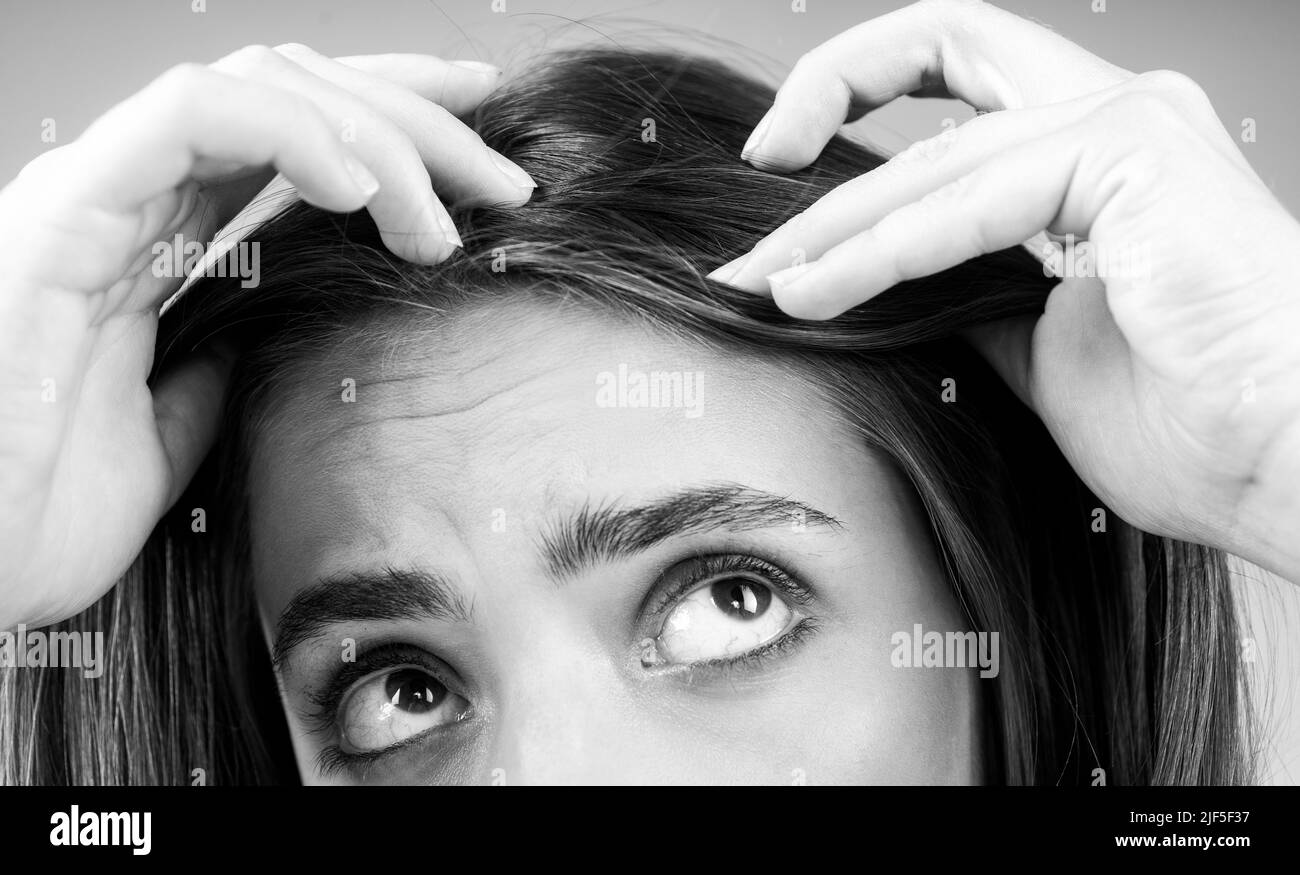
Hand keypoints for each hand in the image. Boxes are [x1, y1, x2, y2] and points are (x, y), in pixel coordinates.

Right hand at [0, 44, 535, 628]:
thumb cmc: (33, 519)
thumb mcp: (167, 443)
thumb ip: (217, 374)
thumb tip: (280, 338)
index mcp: (156, 245)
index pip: (290, 144)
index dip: (392, 126)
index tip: (480, 150)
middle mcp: (130, 202)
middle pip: (291, 95)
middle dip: (412, 118)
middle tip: (502, 175)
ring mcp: (96, 197)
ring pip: (257, 88)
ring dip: (375, 135)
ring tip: (445, 214)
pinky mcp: (65, 212)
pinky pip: (189, 120)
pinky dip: (291, 134)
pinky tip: (360, 189)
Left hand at [710, 0, 1299, 580]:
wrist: (1278, 468)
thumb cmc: (1187, 425)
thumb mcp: (1034, 349)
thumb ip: (966, 296)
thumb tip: (877, 288)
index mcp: (1095, 154)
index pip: (960, 75)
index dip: (862, 92)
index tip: (785, 167)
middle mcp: (1114, 116)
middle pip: (942, 44)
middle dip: (825, 97)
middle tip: (751, 178)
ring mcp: (1129, 123)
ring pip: (937, 154)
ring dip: (834, 223)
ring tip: (760, 281)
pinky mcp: (1134, 153)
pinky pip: (969, 199)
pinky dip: (881, 250)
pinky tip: (815, 290)